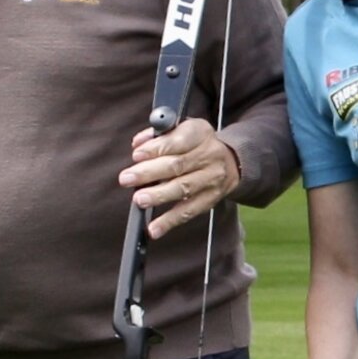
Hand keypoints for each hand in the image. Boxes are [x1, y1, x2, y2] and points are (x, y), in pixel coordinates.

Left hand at [119, 116, 239, 237]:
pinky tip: (154, 228)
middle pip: (178, 165)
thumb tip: (138, 145)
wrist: (230, 162)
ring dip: (159, 196)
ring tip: (139, 200)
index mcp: (200, 133)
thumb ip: (158, 135)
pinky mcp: (210, 200)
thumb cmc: (196, 144)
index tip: (136, 155)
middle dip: (149, 172)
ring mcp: (211, 179)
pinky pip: (188, 211)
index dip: (156, 148)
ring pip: (183, 188)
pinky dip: (169, 221)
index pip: (178, 140)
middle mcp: (209, 155)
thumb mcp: (182, 129)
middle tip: (127, 178)